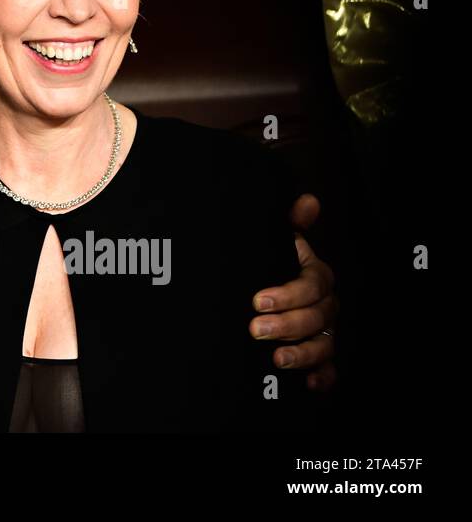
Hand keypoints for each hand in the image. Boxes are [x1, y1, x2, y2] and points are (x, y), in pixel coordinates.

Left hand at [249, 193, 337, 390]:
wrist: (258, 292)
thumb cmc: (269, 263)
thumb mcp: (276, 241)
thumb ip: (291, 223)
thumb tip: (308, 201)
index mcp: (315, 276)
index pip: (312, 285)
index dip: (288, 293)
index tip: (257, 300)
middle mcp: (324, 305)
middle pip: (317, 317)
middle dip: (287, 325)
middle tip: (255, 329)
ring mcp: (324, 332)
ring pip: (324, 345)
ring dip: (303, 353)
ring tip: (277, 359)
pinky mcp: (319, 357)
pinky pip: (329, 370)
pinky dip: (322, 378)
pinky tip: (309, 384)